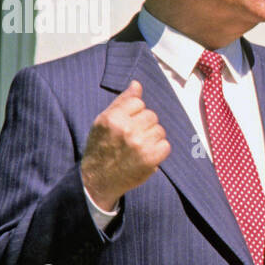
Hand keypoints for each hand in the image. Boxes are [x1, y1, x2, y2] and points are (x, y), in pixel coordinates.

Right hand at [80, 80, 170, 210]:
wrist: (98, 179)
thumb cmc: (101, 147)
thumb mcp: (103, 122)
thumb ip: (121, 102)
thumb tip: (136, 84)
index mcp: (113, 118)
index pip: (138, 102)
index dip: (134, 113)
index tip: (127, 124)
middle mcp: (126, 130)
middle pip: (151, 115)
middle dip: (145, 125)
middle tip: (133, 138)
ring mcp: (139, 144)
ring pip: (159, 130)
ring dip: (152, 137)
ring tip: (139, 147)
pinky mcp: (150, 158)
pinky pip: (165, 145)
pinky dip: (158, 151)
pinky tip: (146, 155)